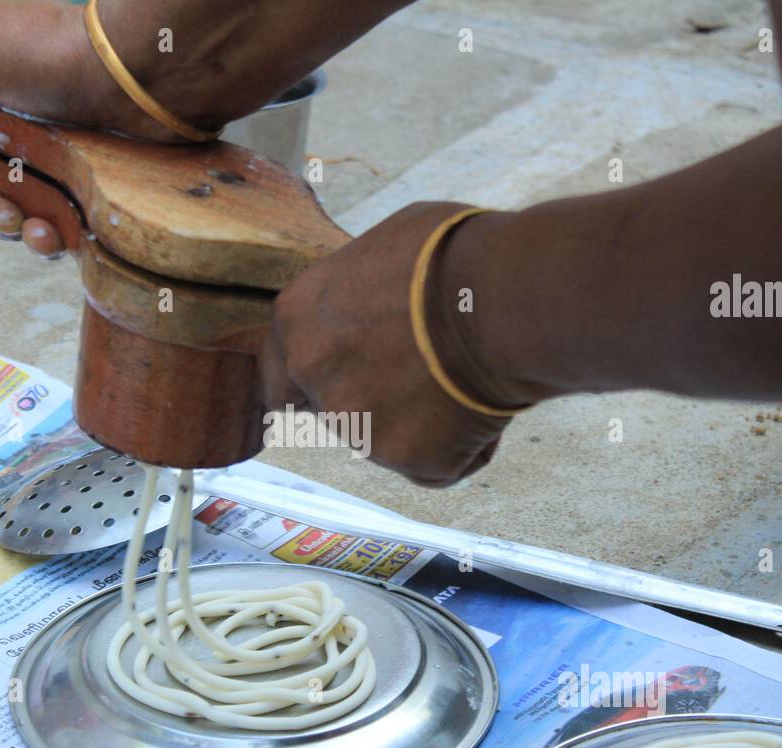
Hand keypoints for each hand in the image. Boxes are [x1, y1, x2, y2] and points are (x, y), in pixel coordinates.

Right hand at [0, 0, 233, 257]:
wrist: (138, 76)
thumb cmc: (53, 57)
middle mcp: (34, 123)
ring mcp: (72, 151)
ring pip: (34, 206)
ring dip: (20, 228)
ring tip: (31, 229)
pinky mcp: (104, 178)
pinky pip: (73, 218)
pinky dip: (58, 234)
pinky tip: (55, 237)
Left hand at [259, 203, 542, 486]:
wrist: (503, 298)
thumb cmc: (451, 256)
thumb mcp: (382, 249)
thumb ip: (356, 295)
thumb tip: (374, 304)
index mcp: (296, 320)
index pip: (278, 372)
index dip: (319, 376)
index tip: (351, 375)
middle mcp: (313, 377)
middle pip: (331, 410)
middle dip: (368, 403)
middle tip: (419, 378)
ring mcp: (357, 426)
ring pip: (384, 440)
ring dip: (417, 422)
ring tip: (466, 377)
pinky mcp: (409, 460)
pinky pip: (435, 464)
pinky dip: (461, 445)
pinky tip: (486, 405)